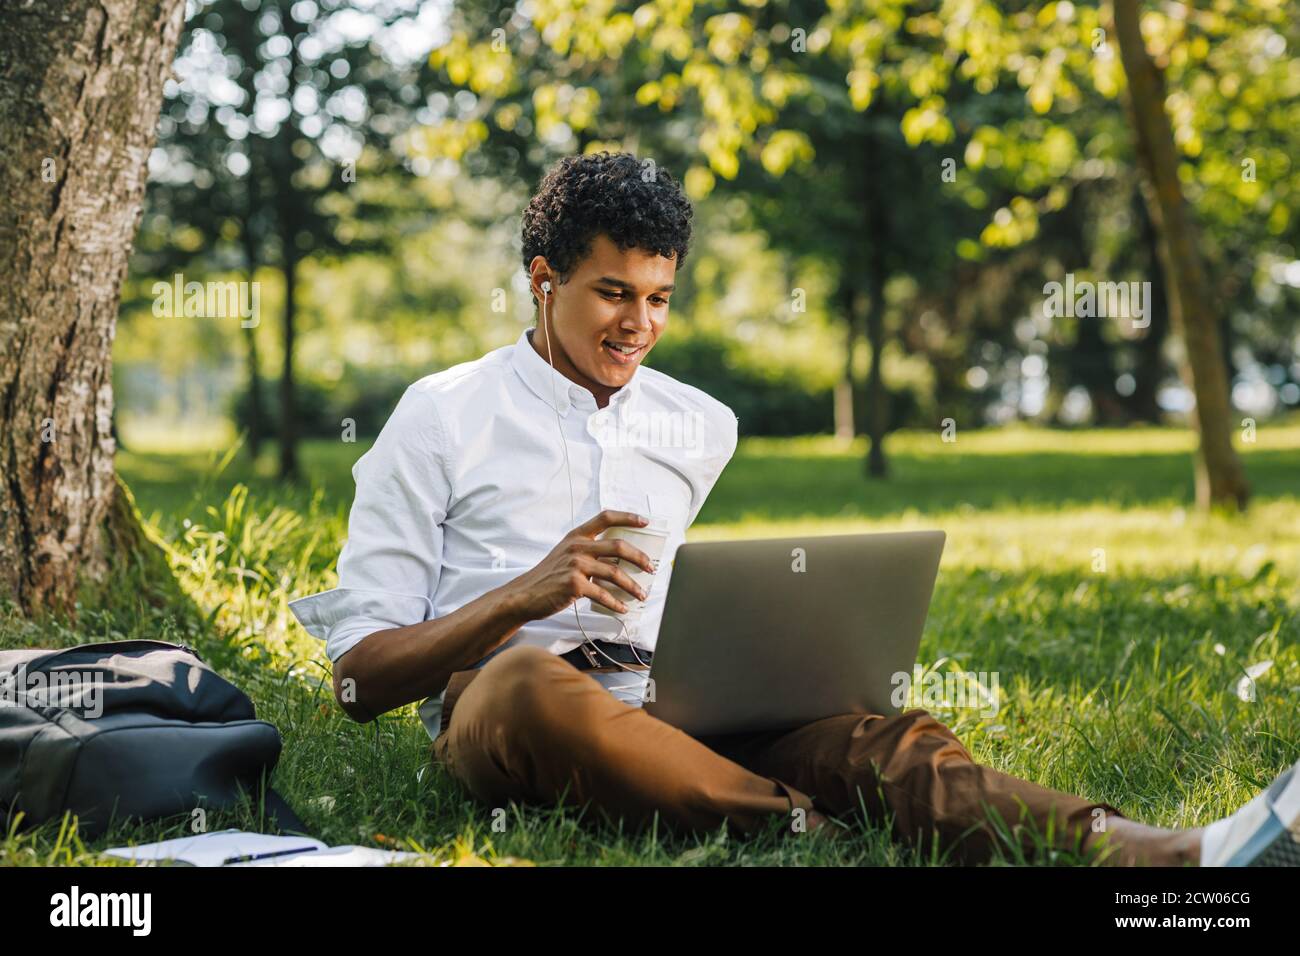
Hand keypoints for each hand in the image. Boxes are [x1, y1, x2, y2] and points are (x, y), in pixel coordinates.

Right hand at [505, 510, 657, 620]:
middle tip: (650, 568)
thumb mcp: (565, 554)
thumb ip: (587, 551)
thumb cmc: (548, 576)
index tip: (645, 521)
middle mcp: (577, 547)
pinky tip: (623, 608)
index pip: (606, 517)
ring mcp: (576, 565)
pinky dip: (616, 603)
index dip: (628, 517)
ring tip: (641, 595)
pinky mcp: (574, 585)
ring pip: (615, 572)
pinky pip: (603, 593)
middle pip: (618, 546)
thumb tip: (618, 559)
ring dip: (632, 586)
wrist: (525, 594)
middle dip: (639, 557)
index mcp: (576, 536)